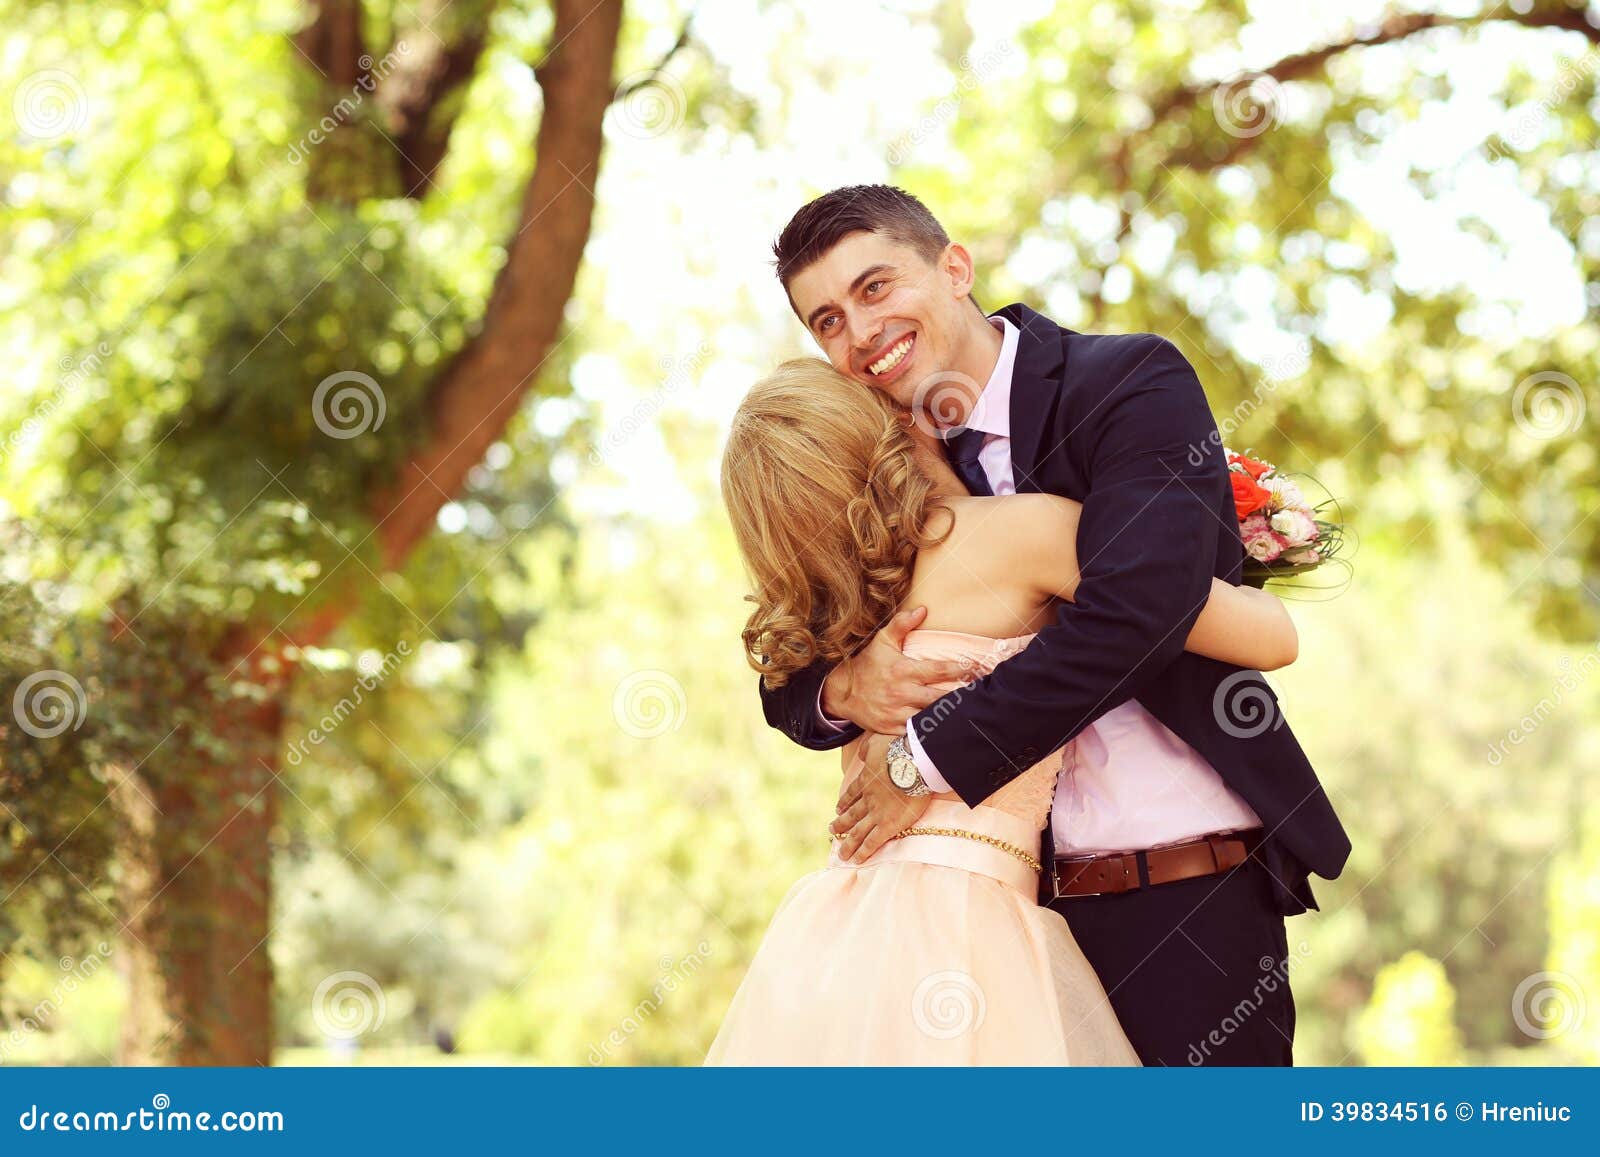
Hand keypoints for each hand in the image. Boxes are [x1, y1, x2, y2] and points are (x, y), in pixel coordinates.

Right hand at [820, 607, 973, 732]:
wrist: (842, 693)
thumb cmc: (867, 664)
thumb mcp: (882, 641)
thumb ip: (901, 624)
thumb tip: (922, 610)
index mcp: (903, 670)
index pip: (939, 670)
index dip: (960, 668)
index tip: (975, 667)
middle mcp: (901, 692)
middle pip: (941, 697)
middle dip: (961, 696)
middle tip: (979, 693)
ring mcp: (896, 713)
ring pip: (931, 717)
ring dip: (949, 715)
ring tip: (968, 712)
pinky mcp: (892, 729)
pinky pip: (917, 733)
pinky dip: (931, 731)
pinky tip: (945, 728)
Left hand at [828, 732, 930, 863]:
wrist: (912, 763)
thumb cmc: (898, 749)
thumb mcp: (876, 742)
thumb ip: (867, 749)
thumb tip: (862, 753)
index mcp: (866, 780)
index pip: (852, 794)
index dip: (845, 802)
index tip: (838, 809)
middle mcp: (868, 799)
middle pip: (851, 815)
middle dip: (841, 824)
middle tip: (832, 831)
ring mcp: (877, 814)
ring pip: (858, 832)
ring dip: (848, 843)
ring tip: (841, 853)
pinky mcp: (889, 825)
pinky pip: (873, 842)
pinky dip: (864, 851)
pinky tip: (856, 859)